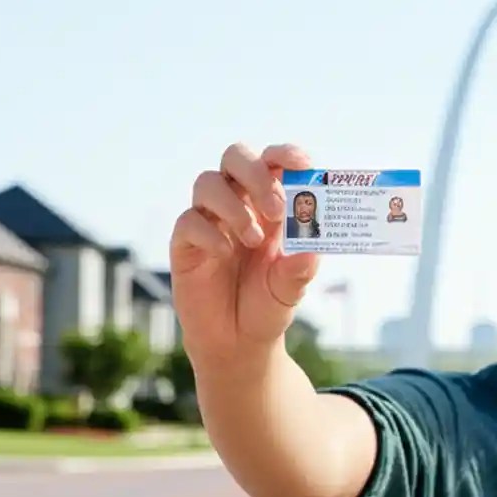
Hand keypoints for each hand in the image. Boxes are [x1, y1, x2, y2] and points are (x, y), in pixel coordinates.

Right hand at [169, 142, 318, 365]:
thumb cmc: (268, 304)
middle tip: (275, 209)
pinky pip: (189, 221)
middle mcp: (238, 204)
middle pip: (236, 157)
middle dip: (255, 173)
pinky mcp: (185, 243)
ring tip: (254, 240)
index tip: (302, 165)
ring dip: (233, 206)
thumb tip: (311, 250)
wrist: (239, 342)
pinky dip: (210, 233)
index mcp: (270, 204)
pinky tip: (225, 255)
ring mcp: (209, 220)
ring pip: (207, 182)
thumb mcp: (291, 288)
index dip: (285, 155)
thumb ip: (300, 269)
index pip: (274, 162)